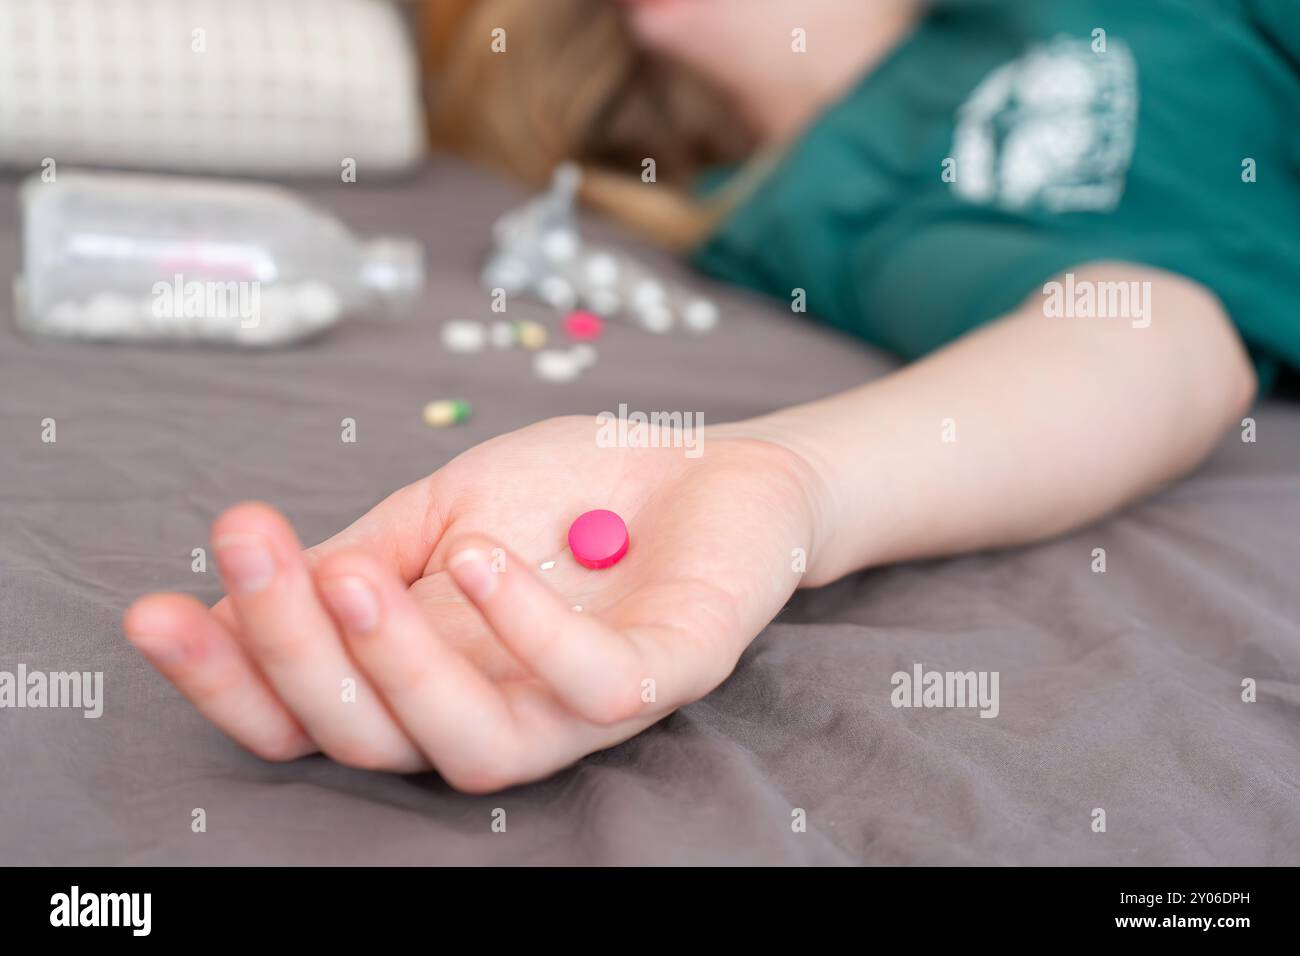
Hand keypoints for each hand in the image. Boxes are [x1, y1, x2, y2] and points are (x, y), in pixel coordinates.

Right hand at [124, 415, 821, 790]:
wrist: (705, 461)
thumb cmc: (571, 492)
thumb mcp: (443, 506)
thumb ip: (365, 551)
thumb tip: (249, 588)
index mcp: (428, 671)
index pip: (312, 709)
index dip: (229, 675)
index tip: (155, 606)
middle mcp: (492, 706)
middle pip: (369, 739)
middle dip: (292, 656)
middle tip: (250, 550)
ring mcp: (577, 705)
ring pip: (467, 746)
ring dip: (396, 665)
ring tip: (352, 572)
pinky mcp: (662, 675)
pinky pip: (588, 687)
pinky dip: (525, 630)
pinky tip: (479, 556)